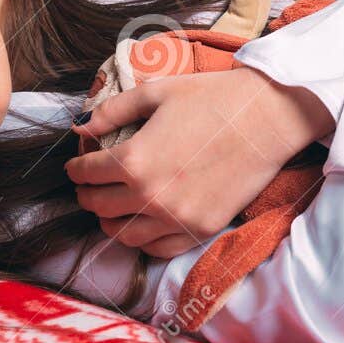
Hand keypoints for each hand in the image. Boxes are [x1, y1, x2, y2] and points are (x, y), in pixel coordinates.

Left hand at [64, 66, 331, 258]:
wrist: (267, 118)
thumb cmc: (213, 99)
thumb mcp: (156, 93)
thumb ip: (113, 111)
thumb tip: (81, 125)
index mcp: (134, 160)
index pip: (87, 173)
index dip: (76, 168)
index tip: (76, 166)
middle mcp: (150, 196)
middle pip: (99, 206)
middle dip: (86, 195)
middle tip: (87, 186)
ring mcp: (176, 218)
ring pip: (124, 234)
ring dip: (110, 221)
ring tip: (111, 209)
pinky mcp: (200, 230)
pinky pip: (158, 248)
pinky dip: (143, 240)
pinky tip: (142, 225)